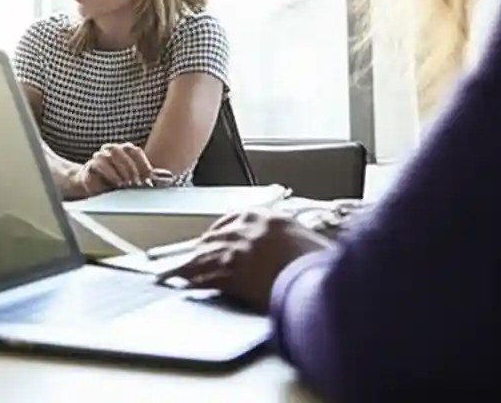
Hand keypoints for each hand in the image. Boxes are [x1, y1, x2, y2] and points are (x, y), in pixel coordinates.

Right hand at [72, 143, 173, 196]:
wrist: (94, 187)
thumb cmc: (116, 181)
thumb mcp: (135, 178)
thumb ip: (150, 176)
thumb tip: (169, 176)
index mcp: (124, 150)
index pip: (135, 151)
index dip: (143, 164)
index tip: (150, 177)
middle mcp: (112, 149)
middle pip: (123, 150)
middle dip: (133, 168)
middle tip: (139, 182)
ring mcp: (100, 156)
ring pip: (111, 155)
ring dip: (122, 170)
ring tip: (128, 183)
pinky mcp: (90, 166)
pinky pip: (99, 164)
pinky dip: (110, 174)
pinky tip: (117, 182)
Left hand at [168, 208, 332, 312]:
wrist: (319, 284)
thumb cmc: (322, 266)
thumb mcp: (309, 242)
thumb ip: (290, 239)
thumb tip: (290, 248)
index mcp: (267, 217)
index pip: (234, 218)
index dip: (221, 231)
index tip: (216, 237)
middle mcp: (247, 228)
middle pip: (215, 236)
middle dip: (203, 248)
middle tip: (193, 257)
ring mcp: (236, 250)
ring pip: (204, 255)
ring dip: (190, 265)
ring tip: (177, 271)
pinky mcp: (230, 273)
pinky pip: (204, 277)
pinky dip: (193, 280)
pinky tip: (185, 284)